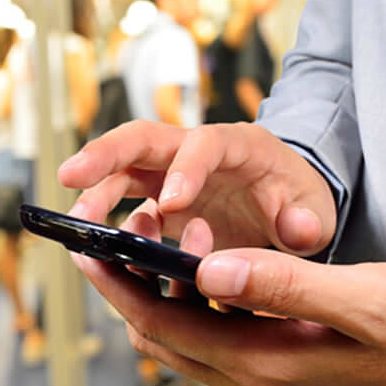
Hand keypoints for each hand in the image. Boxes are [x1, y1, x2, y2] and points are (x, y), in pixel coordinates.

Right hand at [59, 121, 336, 254]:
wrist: (287, 206)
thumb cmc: (299, 203)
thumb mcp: (314, 214)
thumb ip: (307, 221)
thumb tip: (296, 231)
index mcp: (239, 145)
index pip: (205, 145)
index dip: (185, 171)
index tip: (170, 205)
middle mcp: (196, 151)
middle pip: (144, 138)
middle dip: (105, 154)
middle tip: (71, 175)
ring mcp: (172, 173)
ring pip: (124, 170)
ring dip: (96, 191)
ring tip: (77, 223)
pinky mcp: (158, 199)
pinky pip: (126, 203)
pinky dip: (110, 222)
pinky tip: (102, 247)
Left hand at [73, 227, 385, 385]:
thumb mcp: (358, 297)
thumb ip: (282, 283)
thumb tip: (210, 264)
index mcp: (263, 363)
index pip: (166, 326)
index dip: (121, 287)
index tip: (88, 248)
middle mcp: (253, 379)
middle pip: (163, 336)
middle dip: (125, 289)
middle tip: (98, 242)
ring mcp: (264, 380)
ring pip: (186, 339)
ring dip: (158, 296)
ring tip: (142, 246)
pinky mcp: (278, 370)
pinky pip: (215, 339)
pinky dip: (193, 305)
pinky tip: (198, 271)